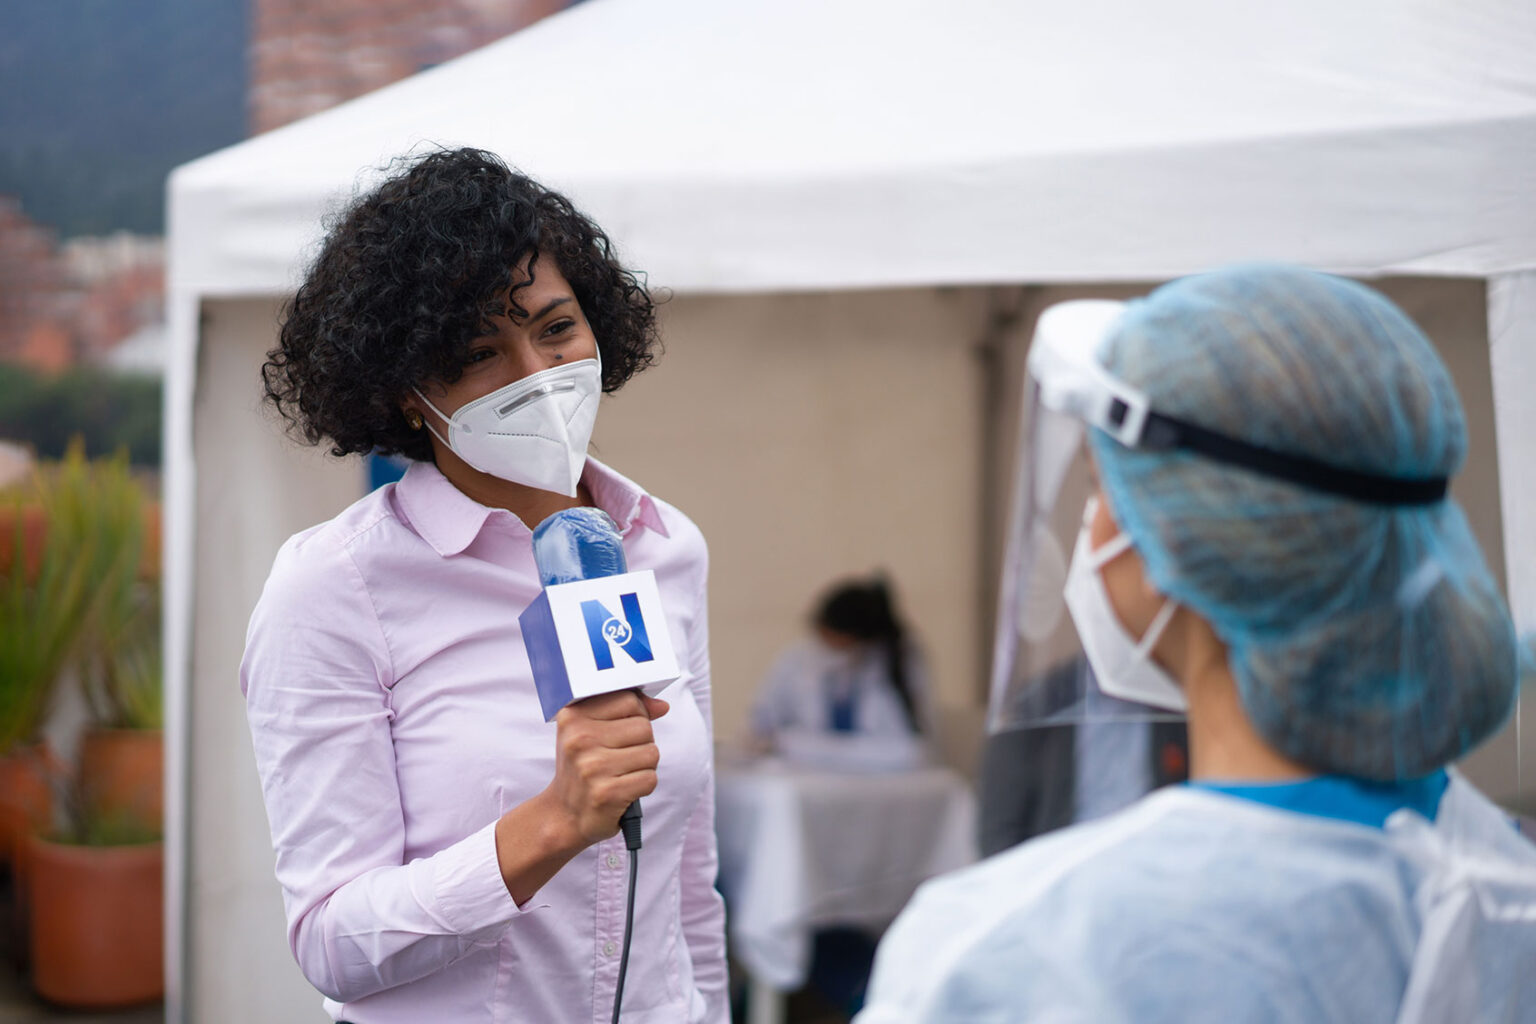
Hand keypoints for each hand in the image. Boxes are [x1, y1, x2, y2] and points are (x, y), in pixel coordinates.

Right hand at [547, 690, 669, 845]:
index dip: (636, 715)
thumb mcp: (592, 731)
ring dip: (644, 766)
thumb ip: (626, 711)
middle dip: (641, 743)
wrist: (565, 814)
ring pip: (651, 753)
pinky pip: (650, 779)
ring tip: (621, 774)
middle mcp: (579, 740)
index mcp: (573, 717)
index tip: (623, 730)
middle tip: (619, 758)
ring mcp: (592, 767)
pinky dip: (643, 786)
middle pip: (644, 727)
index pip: (629, 700)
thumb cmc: (583, 768)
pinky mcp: (606, 793)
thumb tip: (662, 705)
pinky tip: (624, 789)